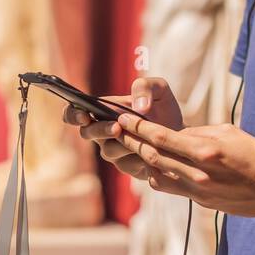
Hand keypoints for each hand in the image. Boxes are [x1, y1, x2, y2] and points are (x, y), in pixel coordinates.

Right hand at [63, 77, 182, 180]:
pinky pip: (127, 165)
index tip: (83, 114)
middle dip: (99, 130)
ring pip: (108, 151)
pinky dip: (138, 157)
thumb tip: (138, 107)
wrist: (182, 133)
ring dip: (122, 144)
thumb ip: (145, 86)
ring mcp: (114, 152)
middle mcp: (103, 133)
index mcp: (102, 111)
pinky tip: (152, 151)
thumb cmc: (164, 108)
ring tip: (140, 138)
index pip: (74, 113)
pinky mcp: (128, 167)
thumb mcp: (159, 89)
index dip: (72, 114)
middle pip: (87, 133)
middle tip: (116, 127)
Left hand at [113, 112, 254, 218]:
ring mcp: (197, 190)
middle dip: (132, 142)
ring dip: (141, 160)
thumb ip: (198, 133)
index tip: (124, 118)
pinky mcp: (200, 201)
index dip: (138, 127)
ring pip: (156, 174)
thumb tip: (176, 134)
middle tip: (118, 130)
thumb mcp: (228, 133)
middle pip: (152, 156)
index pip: (160, 137)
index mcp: (205, 150)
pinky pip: (170, 187)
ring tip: (131, 146)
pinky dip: (158, 174)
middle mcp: (197, 173)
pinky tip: (154, 165)